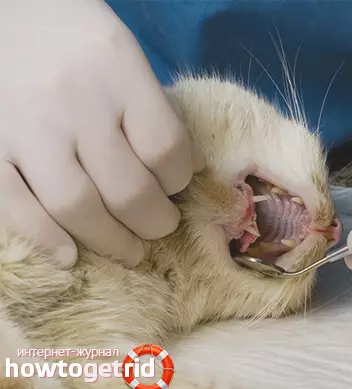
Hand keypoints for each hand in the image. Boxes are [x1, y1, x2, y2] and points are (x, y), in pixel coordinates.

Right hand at [0, 0, 203, 266]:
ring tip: (131, 250)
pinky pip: (15, 206)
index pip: (165, 150)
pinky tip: (69, 256)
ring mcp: (25, 126)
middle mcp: (73, 100)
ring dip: (111, 241)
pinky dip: (45, 239)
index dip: (179, 181)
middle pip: (128, 190)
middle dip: (154, 222)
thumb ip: (156, 110)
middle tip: (161, 227)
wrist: (6, 9)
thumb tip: (189, 169)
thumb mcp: (127, 56)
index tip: (176, 187)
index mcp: (118, 71)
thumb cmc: (75, 36)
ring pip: (77, 207)